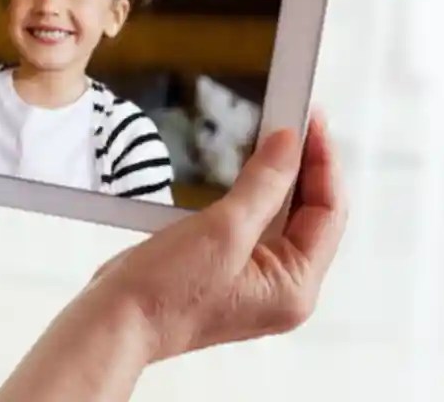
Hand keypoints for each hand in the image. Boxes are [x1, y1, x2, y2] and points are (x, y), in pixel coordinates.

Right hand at [89, 112, 346, 360]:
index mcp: (294, 287)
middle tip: (295, 120)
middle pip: (311, 216)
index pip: (329, 213)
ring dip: (278, 178)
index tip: (310, 120)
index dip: (323, 162)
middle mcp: (283, 289)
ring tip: (274, 138)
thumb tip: (289, 145)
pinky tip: (246, 170)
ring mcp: (255, 283)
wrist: (114, 322)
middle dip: (304, 167)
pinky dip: (254, 195)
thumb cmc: (164, 293)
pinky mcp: (228, 272)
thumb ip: (264, 184)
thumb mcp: (222, 230)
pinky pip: (254, 226)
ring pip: (282, 218)